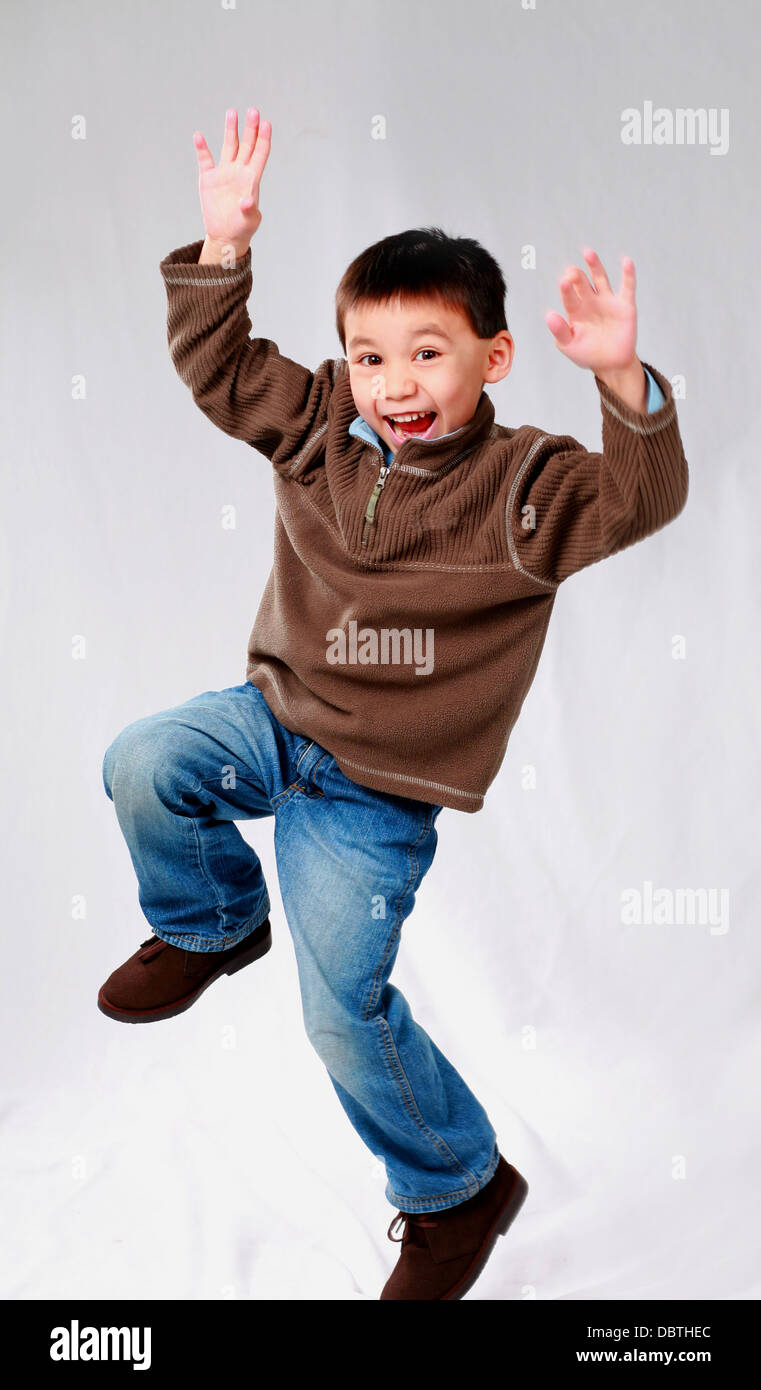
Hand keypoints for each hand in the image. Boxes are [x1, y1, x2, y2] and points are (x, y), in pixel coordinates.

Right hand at [194, 107, 271, 255]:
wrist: (225, 236)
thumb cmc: (242, 229)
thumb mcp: (249, 221)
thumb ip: (250, 210)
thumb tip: (247, 200)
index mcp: (252, 179)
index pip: (260, 154)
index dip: (264, 139)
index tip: (267, 123)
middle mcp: (239, 172)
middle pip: (247, 145)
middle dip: (250, 128)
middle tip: (253, 111)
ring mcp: (224, 173)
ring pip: (229, 146)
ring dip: (231, 130)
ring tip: (232, 112)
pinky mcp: (208, 179)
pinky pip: (205, 160)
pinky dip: (202, 148)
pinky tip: (199, 136)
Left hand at [545, 248, 637, 373]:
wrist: (611, 364)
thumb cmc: (587, 354)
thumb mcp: (569, 346)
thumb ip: (560, 331)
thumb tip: (549, 316)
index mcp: (575, 310)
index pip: (569, 296)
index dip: (566, 289)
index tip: (563, 282)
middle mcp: (590, 301)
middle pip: (582, 283)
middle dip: (577, 276)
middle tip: (572, 272)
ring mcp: (608, 301)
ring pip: (600, 278)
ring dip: (595, 266)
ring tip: (588, 253)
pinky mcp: (625, 305)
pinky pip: (627, 287)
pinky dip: (628, 274)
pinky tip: (626, 261)